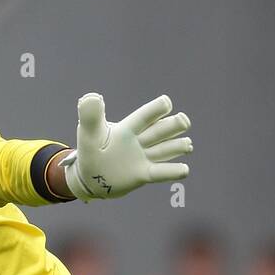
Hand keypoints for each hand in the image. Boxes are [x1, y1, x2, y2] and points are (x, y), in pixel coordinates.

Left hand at [60, 93, 190, 201]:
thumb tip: (91, 97)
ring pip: (165, 149)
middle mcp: (139, 141)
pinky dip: (172, 172)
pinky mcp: (143, 175)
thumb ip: (90, 116)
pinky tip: (184, 169)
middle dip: (172, 126)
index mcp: (127, 128)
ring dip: (177, 146)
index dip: (155, 110)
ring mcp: (143, 158)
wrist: (89, 177)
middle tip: (183, 121)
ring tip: (187, 145)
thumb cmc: (90, 151)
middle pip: (160, 131)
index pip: (143, 117)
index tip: (166, 103)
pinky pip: (160, 173)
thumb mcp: (87, 133)